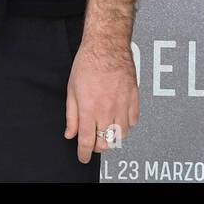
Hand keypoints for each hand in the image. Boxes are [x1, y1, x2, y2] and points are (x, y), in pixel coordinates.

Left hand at [64, 36, 138, 163]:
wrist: (107, 45)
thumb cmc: (88, 63)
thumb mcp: (72, 89)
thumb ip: (71, 115)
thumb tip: (70, 133)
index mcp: (89, 108)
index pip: (86, 140)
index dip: (83, 153)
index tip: (82, 157)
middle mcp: (107, 110)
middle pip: (105, 142)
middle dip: (97, 146)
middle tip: (92, 141)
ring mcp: (122, 105)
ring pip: (121, 135)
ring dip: (112, 137)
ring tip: (105, 129)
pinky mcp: (134, 98)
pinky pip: (133, 121)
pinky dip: (126, 125)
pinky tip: (119, 118)